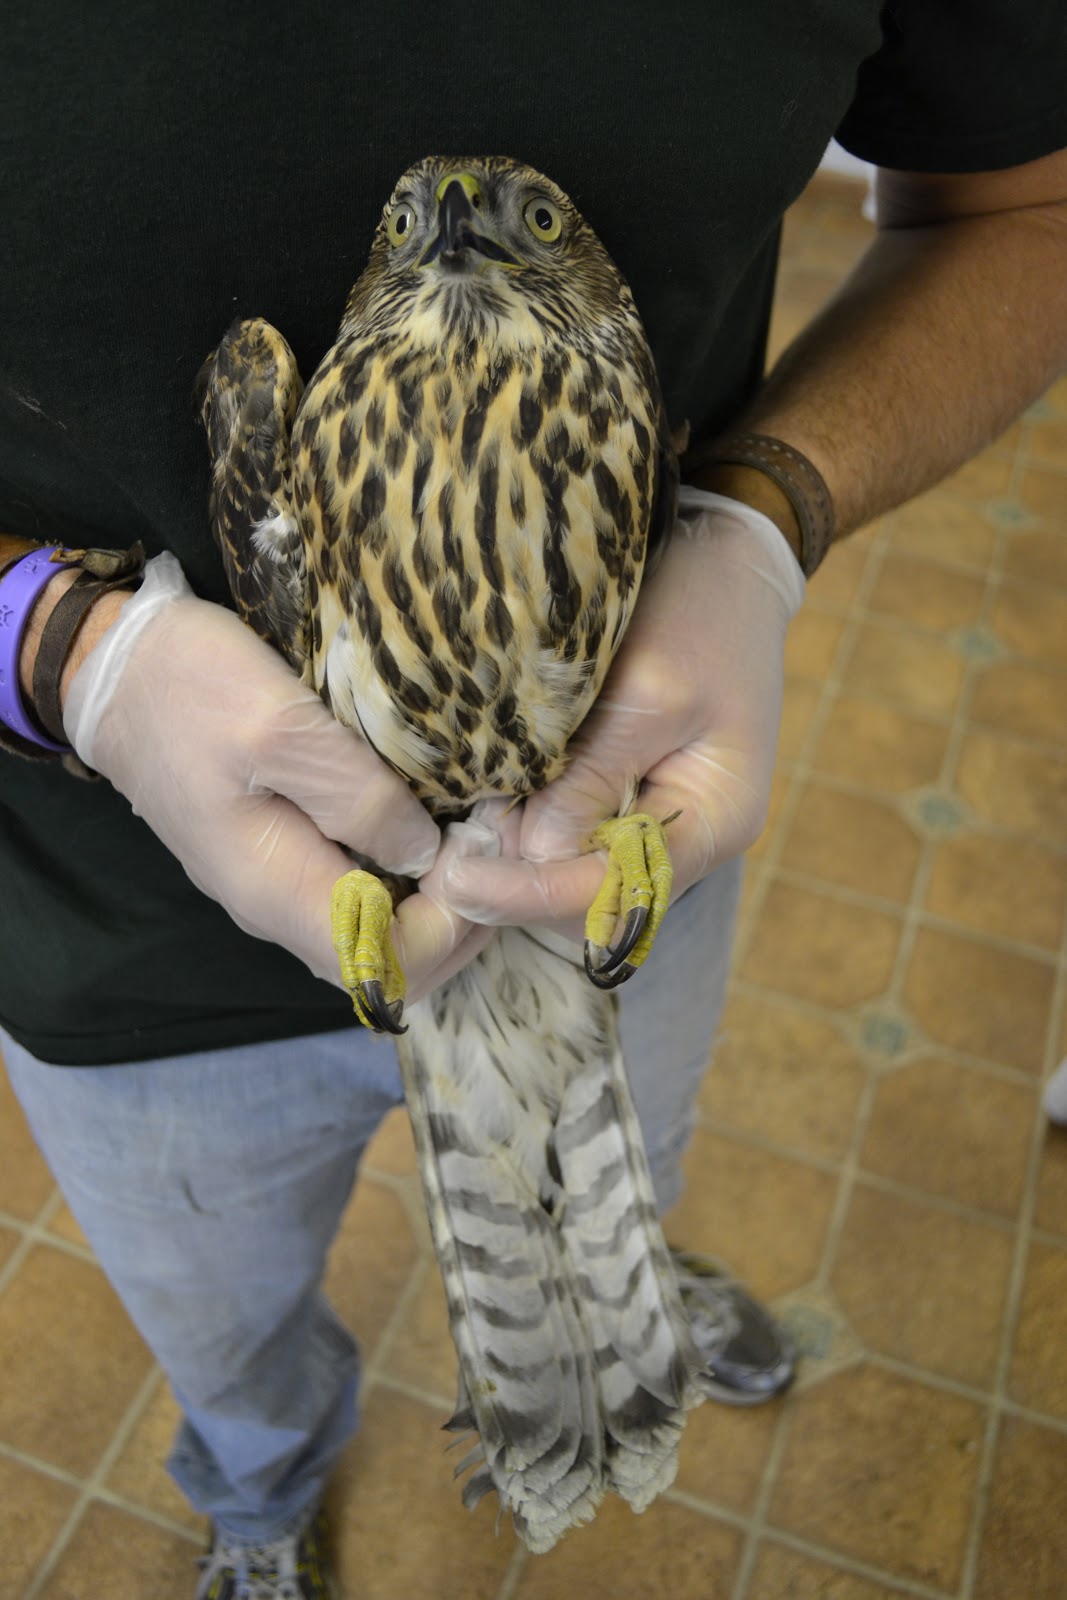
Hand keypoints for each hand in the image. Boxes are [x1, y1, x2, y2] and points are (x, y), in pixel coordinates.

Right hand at [63, 554, 489, 1000]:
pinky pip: (362, 888)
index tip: (483, 851)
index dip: (454, 924)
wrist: (110, 665)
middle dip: (460, 916)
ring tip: (478, 825)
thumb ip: (356, 797)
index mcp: (276, 889)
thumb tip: (426, 854)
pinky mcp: (282, 850)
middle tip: (497, 841)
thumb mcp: (279, 725)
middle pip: (391, 960)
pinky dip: (411, 868)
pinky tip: (438, 815)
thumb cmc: (188, 685)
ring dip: (439, 893)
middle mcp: (278, 905)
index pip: (389, 966)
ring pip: (380, 927)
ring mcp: (278, 881)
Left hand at [439, 489, 805, 937]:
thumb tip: (531, 851)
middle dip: (521, 882)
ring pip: (576, 874)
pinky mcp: (627, 791)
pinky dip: (529, 826)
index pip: (617, 893)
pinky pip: (573, 834)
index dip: (533, 894)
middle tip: (451, 848)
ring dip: (519, 858)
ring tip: (467, 818)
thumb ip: (593, 776)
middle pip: (594, 900)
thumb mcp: (648, 691)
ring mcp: (658, 816)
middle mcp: (690, 837)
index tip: (458, 879)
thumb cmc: (700, 613)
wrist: (724, 556)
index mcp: (716, 820)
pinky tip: (490, 798)